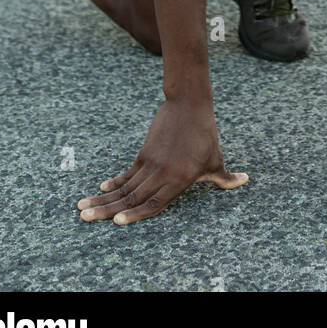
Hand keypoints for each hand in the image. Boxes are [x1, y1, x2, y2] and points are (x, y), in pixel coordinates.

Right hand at [77, 97, 247, 225]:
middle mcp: (163, 173)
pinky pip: (127, 172)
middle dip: (106, 211)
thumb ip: (225, 177)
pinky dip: (114, 182)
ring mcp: (151, 162)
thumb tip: (244, 181)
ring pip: (125, 187)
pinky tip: (101, 189)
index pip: (155, 203)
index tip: (117, 223)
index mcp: (180, 179)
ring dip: (102, 198)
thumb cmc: (206, 134)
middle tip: (84, 218)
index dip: (136, 215)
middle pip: (132, 198)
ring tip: (82, 208)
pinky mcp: (145, 152)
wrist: (190, 104)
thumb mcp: (216, 158)